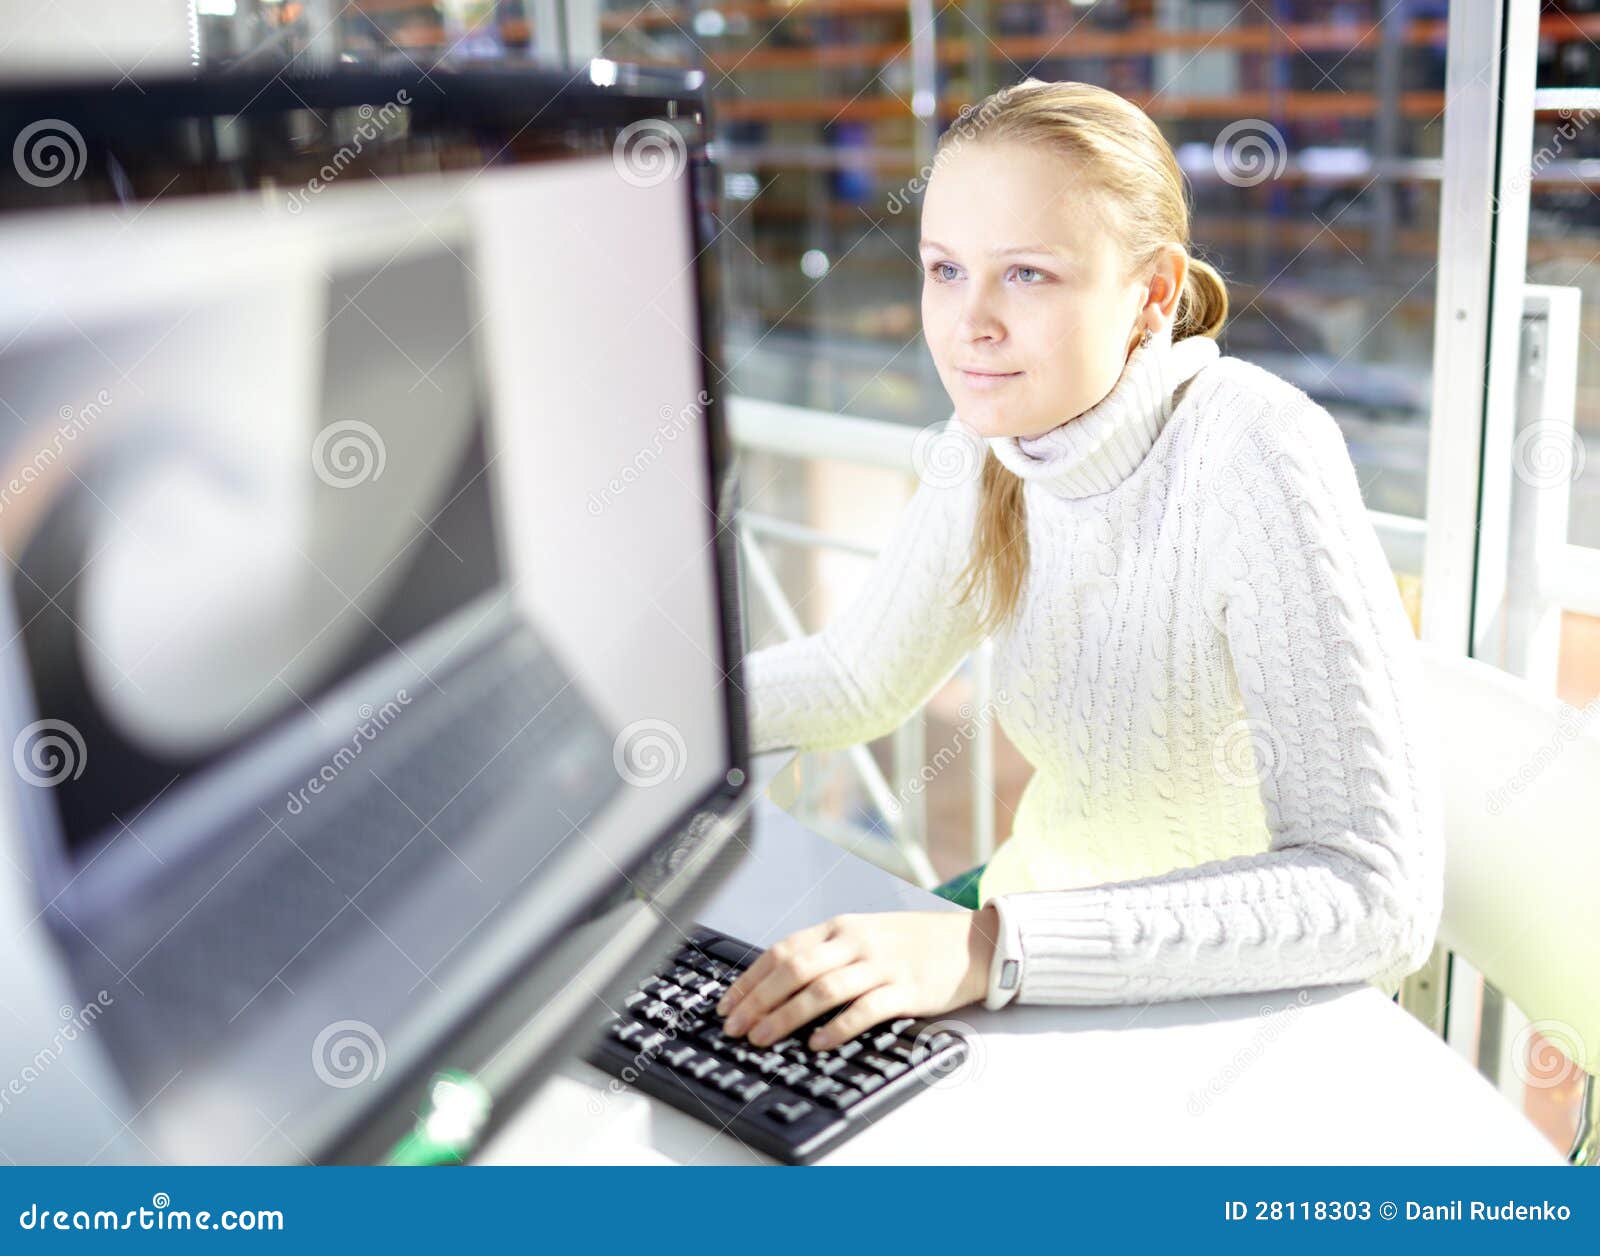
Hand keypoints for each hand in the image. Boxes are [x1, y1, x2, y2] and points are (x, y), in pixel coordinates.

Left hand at [716, 906, 998, 1051]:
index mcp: (840, 926)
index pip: (783, 950)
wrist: (972, 944)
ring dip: (787, 1015)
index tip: (728, 1005)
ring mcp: (881, 964)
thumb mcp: (864, 934)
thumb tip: (776, 984)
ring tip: (764, 1038)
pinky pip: (865, 1009)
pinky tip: (818, 1043)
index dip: (751, 979)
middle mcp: (856, 941)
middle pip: (795, 969)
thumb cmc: (912, 944)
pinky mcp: (906, 990)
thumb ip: (826, 952)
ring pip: (823, 988)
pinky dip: (837, 1027)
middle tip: (736, 1027)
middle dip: (759, 1000)